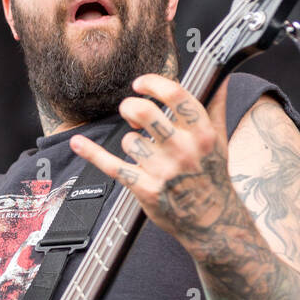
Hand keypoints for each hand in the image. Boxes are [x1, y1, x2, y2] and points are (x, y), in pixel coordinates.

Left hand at [69, 73, 237, 247]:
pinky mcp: (146, 189)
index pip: (175, 94)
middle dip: (131, 106)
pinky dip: (92, 153)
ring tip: (143, 153)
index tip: (140, 84)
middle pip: (145, 112)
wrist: (212, 221)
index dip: (152, 83)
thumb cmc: (212, 178)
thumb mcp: (220, 141)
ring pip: (129, 141)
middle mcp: (183, 150)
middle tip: (130, 111)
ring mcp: (163, 171)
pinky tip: (78, 142)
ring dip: (130, 143)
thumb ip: (217, 107)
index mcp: (201, 133)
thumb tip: (222, 78)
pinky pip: (113, 166)